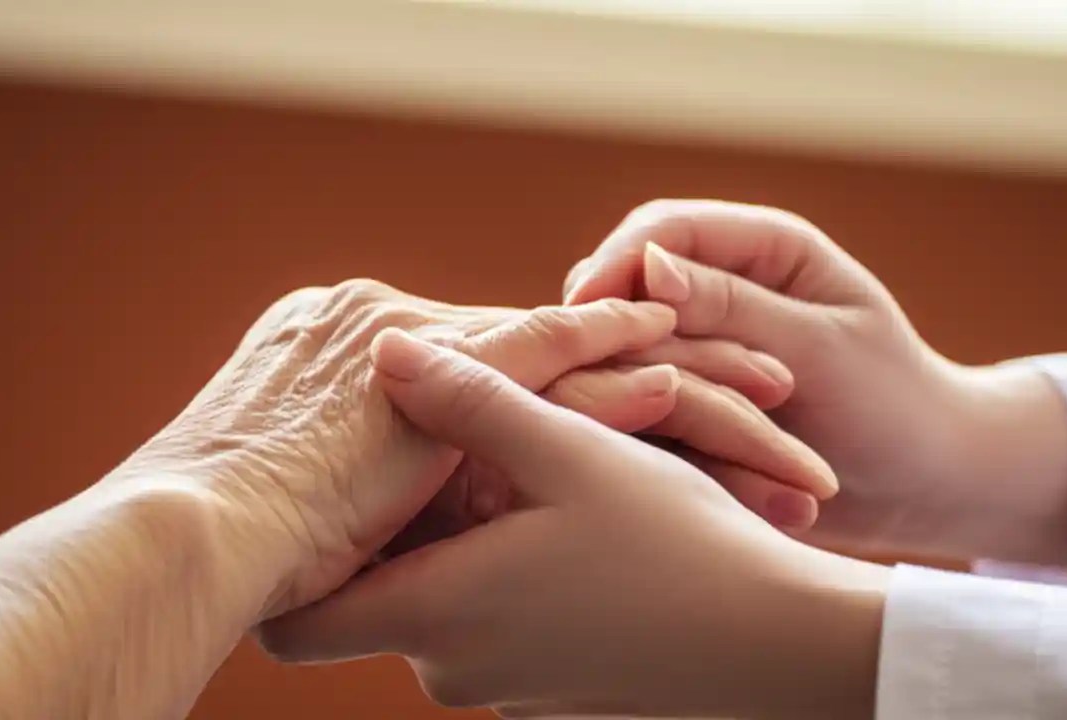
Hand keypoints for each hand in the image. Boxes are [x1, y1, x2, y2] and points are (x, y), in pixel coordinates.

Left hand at [112, 279, 832, 617]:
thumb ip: (469, 399)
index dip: (287, 568)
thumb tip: (383, 350)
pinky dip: (504, 571)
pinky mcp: (543, 684)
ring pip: (439, 601)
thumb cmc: (675, 548)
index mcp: (437, 613)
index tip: (304, 508)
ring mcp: (500, 684)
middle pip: (374, 597)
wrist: (780, 646)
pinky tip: (566, 524)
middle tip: (440, 453)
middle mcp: (452, 665)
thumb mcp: (571, 454)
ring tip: (525, 476)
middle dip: (398, 525)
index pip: (295, 626)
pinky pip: (490, 621)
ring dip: (462, 538)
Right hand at [564, 200, 1066, 566]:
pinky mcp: (691, 398)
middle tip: (591, 382)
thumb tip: (647, 268)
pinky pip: (640, 403)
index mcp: (764, 248)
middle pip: (629, 289)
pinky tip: (646, 456)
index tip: (582, 312)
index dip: (617, 264)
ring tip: (629, 427)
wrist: (921, 487)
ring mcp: (701, 347)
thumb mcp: (819, 350)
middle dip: (613, 335)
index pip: (664, 229)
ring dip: (624, 387)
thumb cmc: (892, 408)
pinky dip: (641, 428)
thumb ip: (733, 308)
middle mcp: (723, 288)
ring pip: (625, 353)